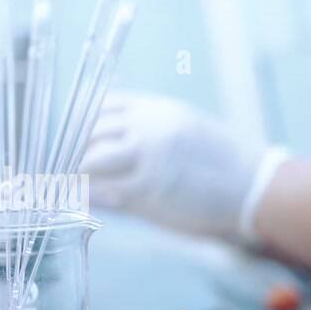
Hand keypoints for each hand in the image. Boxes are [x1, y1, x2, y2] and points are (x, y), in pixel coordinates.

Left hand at [81, 91, 281, 240]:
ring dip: (73, 176)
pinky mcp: (148, 190)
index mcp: (158, 110)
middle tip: (55, 168)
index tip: (70, 140)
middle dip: (70, 150)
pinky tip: (76, 204)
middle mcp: (149, 127)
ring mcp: (147, 157)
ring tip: (61, 188)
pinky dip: (86, 197)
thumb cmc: (223, 164)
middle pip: (89, 131)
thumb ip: (150, 130)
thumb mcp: (187, 130)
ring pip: (89, 160)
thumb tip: (111, 142)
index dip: (81, 123)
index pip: (102, 105)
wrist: (255, 189)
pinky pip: (103, 192)